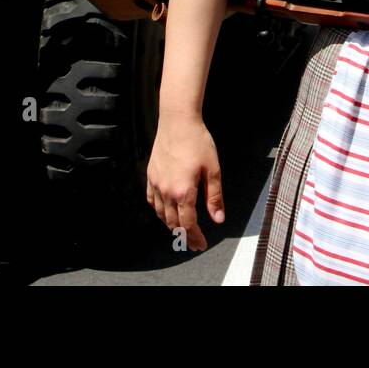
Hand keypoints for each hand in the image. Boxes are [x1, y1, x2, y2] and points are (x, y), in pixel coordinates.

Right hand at [145, 112, 224, 251]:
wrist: (177, 122)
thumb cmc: (197, 142)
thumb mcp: (213, 170)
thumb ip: (214, 197)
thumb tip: (218, 219)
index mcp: (183, 192)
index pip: (188, 224)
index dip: (195, 238)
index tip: (200, 245)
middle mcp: (166, 191)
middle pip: (173, 222)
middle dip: (183, 235)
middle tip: (192, 242)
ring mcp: (156, 184)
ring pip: (160, 214)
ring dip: (170, 225)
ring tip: (180, 229)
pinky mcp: (150, 176)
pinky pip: (151, 200)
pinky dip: (158, 211)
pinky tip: (164, 211)